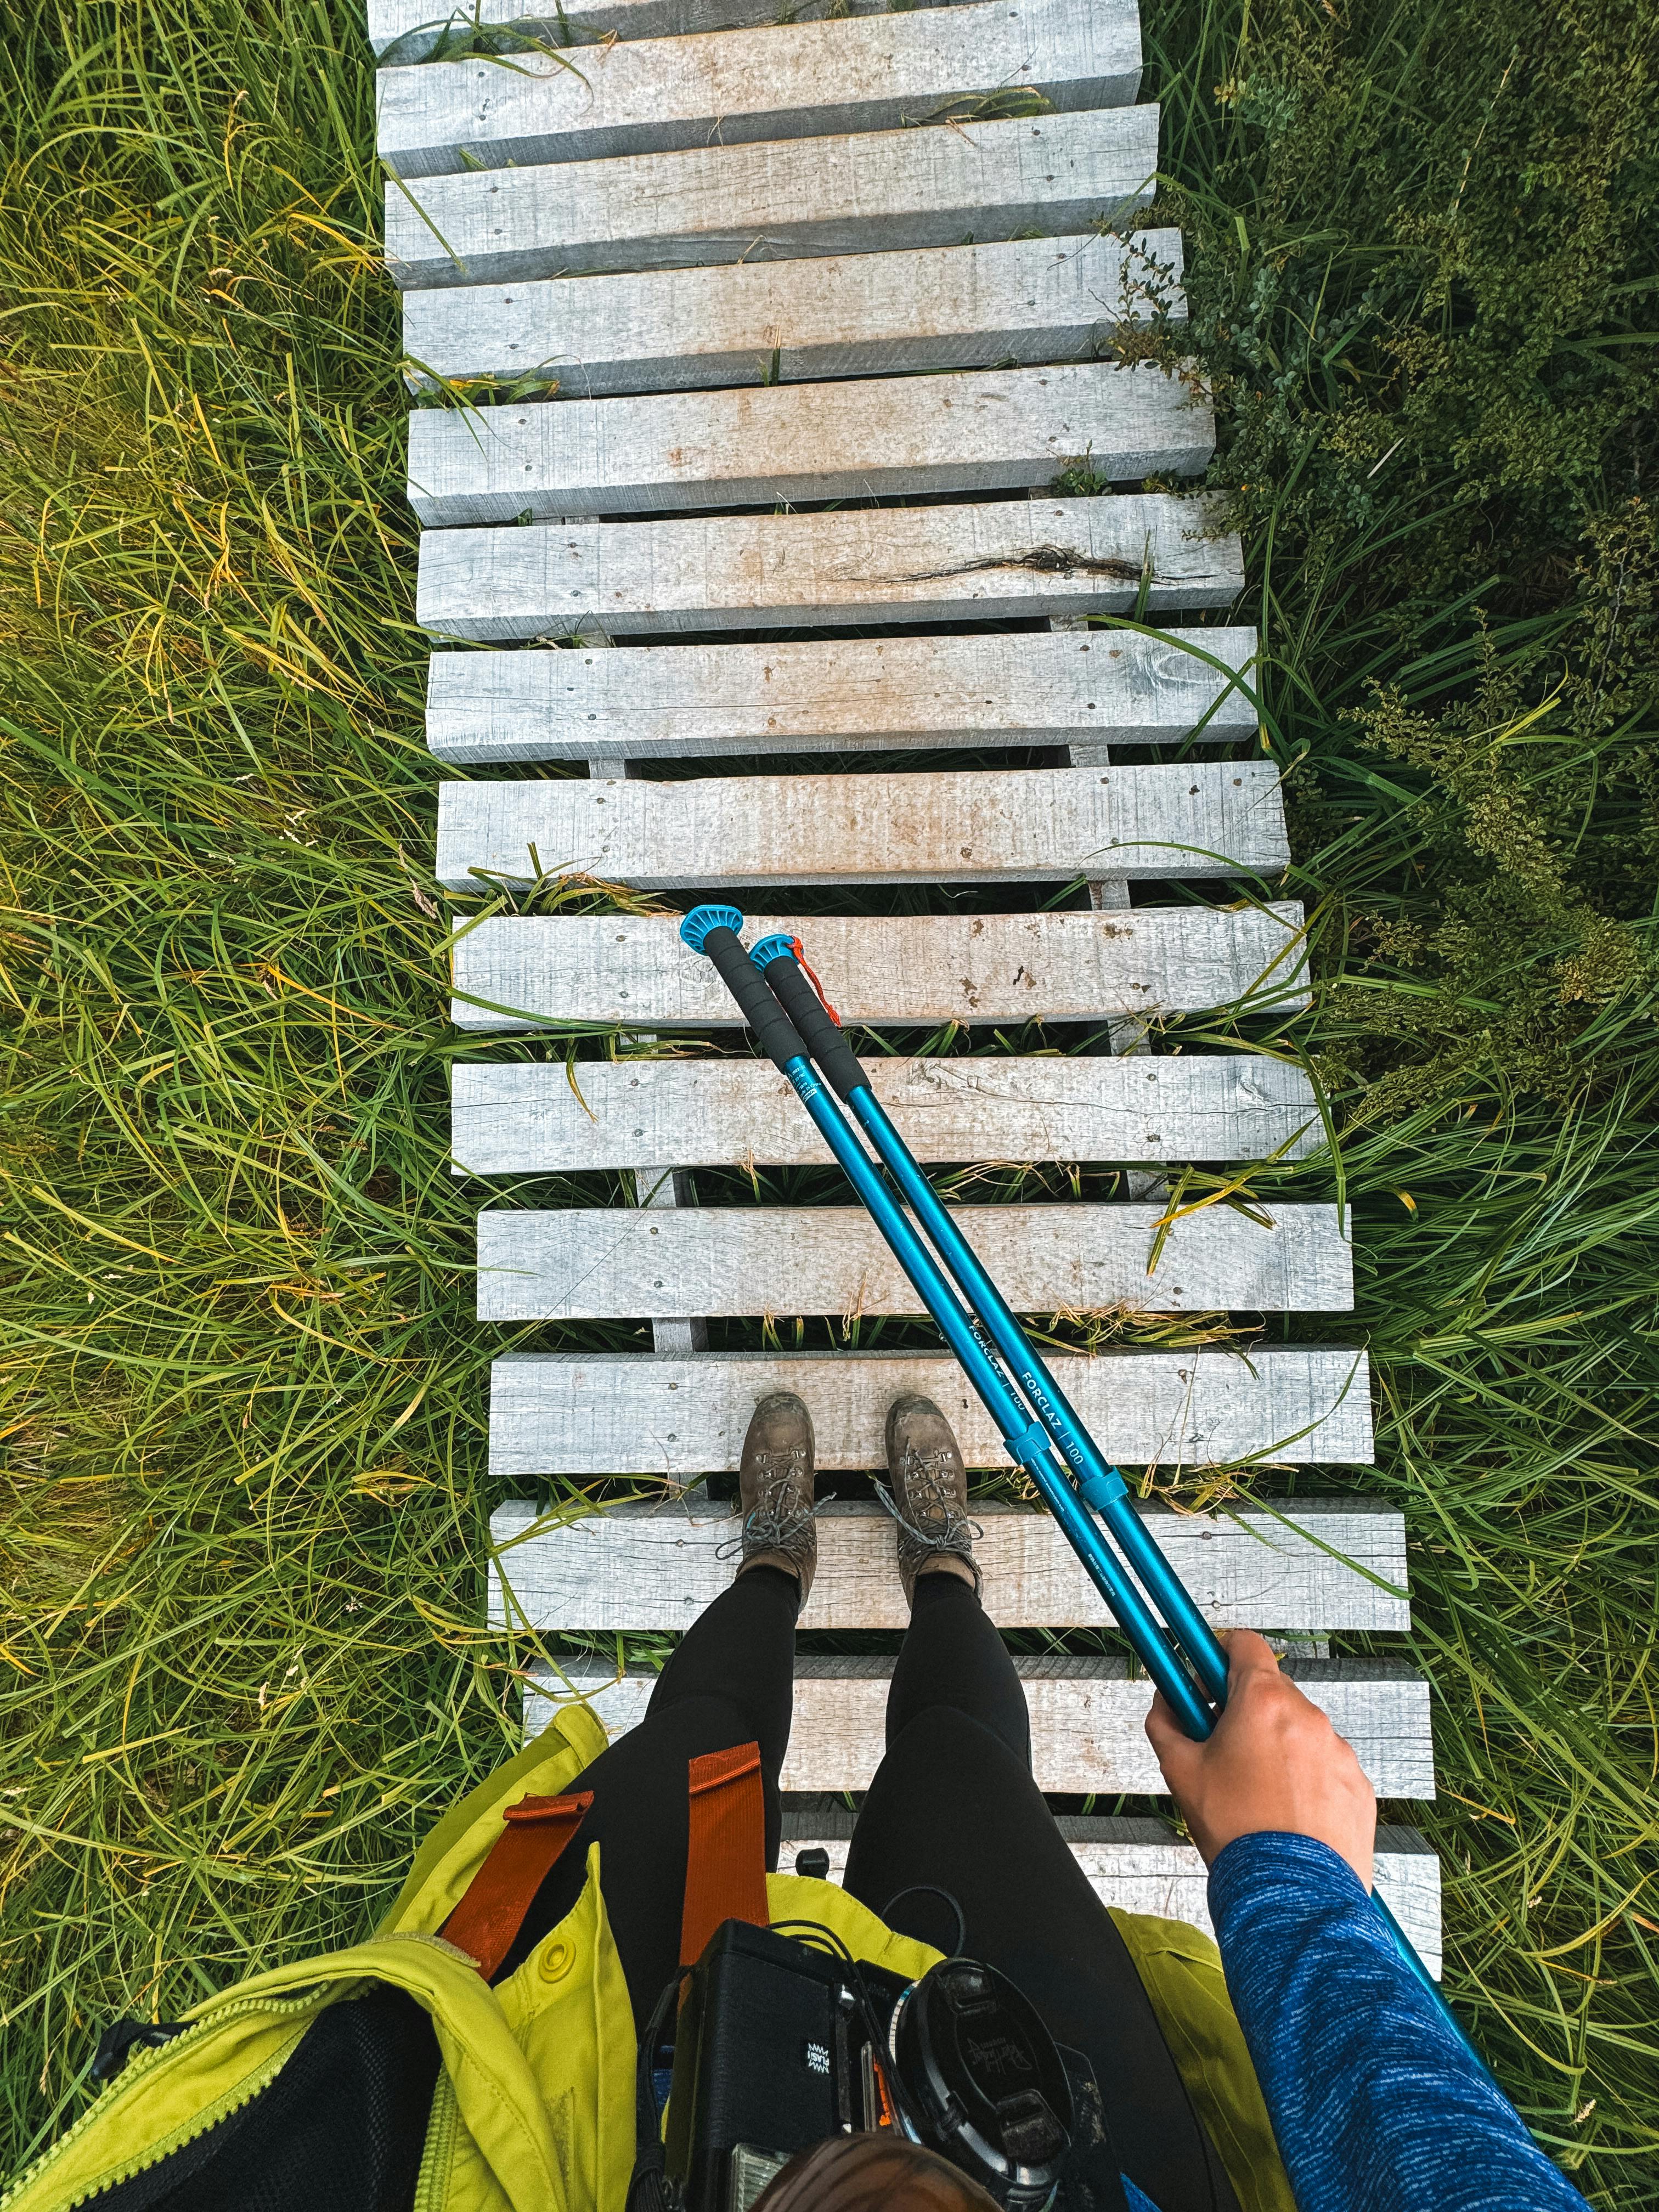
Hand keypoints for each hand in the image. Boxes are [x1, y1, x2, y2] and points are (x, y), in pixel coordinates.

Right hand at [1145, 1629, 1376, 1887]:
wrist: (1290, 1895)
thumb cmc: (1240, 1835)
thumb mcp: (1180, 1773)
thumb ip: (1165, 1724)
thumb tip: (1164, 1704)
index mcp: (1263, 1702)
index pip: (1243, 1644)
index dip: (1217, 1655)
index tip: (1204, 1675)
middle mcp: (1308, 1717)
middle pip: (1270, 1692)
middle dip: (1243, 1711)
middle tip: (1221, 1747)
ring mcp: (1338, 1751)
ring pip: (1298, 1732)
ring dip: (1277, 1748)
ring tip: (1255, 1793)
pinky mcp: (1357, 1785)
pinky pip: (1325, 1766)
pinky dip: (1305, 1779)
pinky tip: (1284, 1812)